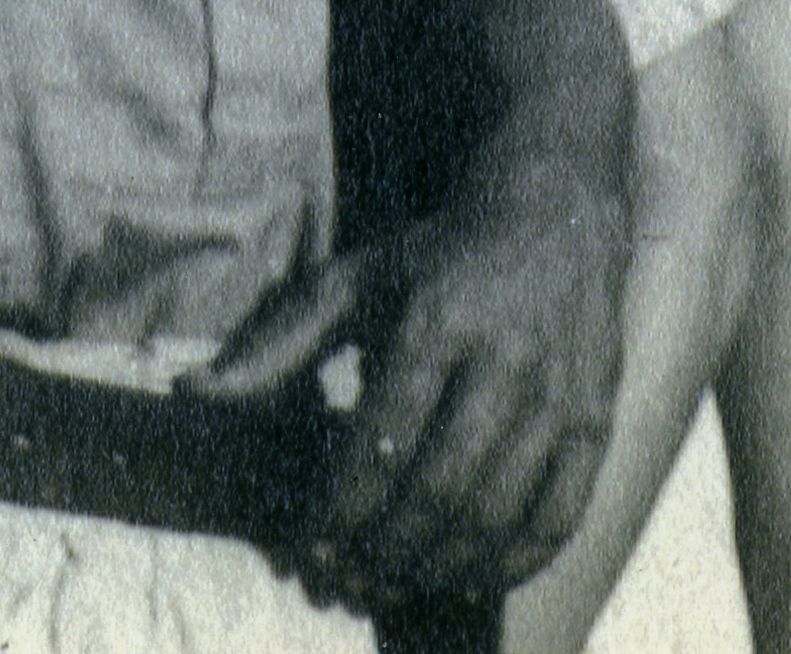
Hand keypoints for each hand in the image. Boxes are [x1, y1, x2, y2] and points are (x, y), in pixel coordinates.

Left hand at [187, 160, 628, 608]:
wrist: (557, 211)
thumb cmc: (441, 256)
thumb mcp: (357, 280)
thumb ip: (278, 343)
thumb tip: (193, 393)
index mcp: (437, 320)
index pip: (380, 443)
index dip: (339, 511)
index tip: (309, 547)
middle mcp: (506, 358)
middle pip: (437, 489)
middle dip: (382, 549)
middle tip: (347, 577)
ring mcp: (560, 392)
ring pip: (497, 511)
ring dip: (436, 564)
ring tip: (394, 579)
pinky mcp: (597, 416)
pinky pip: (561, 512)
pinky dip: (514, 560)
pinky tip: (470, 572)